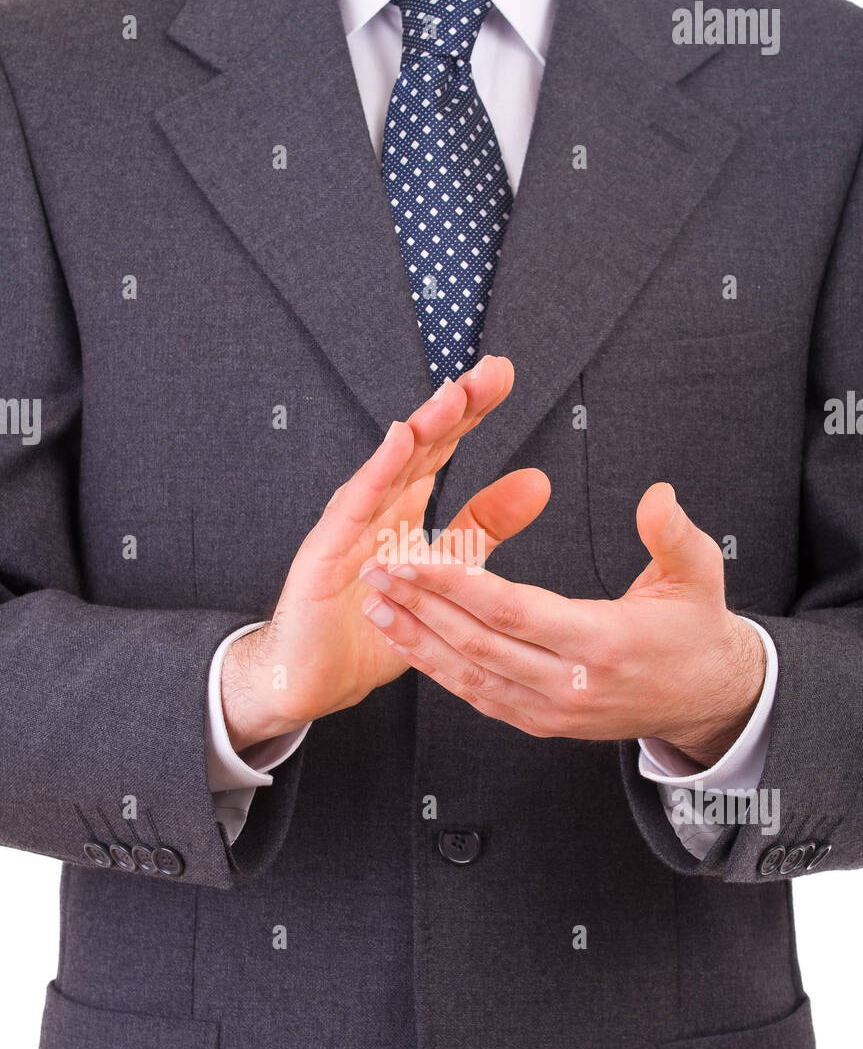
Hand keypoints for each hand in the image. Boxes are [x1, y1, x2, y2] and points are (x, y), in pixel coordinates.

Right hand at [221, 356, 550, 750]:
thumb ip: (485, 525)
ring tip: (452, 395)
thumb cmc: (376, 620)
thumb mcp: (446, 570)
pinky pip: (353, 509)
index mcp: (404, 505)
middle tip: (490, 371)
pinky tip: (400, 440)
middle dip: (453, 406)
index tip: (503, 375)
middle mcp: (375, 507)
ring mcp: (347, 528)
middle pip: (419, 446)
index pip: (442, 447)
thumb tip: (538, 482)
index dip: (471, 411)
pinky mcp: (323, 555)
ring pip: (388, 469)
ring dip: (421, 429)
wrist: (319, 677)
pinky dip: (376, 472)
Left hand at [359, 481, 766, 767]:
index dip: (456, 584)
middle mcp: (570, 685)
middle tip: (376, 569)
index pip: (512, 610)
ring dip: (417, 638)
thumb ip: (675, 535)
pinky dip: (439, 669)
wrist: (706, 698)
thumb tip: (657, 498)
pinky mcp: (541, 722)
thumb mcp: (700, 575)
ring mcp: (552, 710)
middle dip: (420, 605)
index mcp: (602, 643)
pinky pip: (479, 696)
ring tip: (376, 603)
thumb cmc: (696, 632)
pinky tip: (410, 641)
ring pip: (469, 675)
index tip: (414, 557)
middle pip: (478, 643)